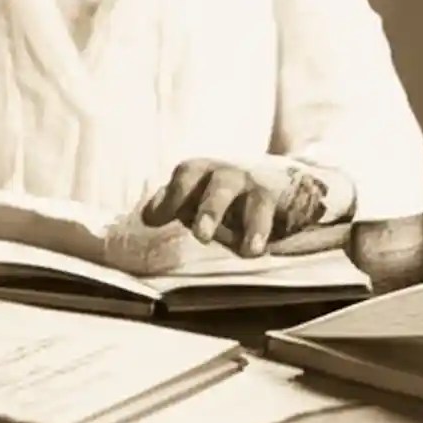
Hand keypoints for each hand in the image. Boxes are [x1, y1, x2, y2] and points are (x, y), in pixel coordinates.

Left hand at [141, 158, 328, 256]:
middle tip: (203, 235)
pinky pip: (270, 216)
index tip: (155, 220)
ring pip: (252, 201)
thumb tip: (147, 214)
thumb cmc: (220, 193)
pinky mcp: (275, 202)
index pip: (185, 176)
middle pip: (218, 186)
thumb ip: (173, 203)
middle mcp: (228, 175)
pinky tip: (256, 250)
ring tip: (244, 250)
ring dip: (252, 225)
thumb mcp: (194, 194)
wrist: (274, 180)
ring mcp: (255, 187)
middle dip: (210, 210)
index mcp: (202, 171)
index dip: (171, 196)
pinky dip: (262, 232)